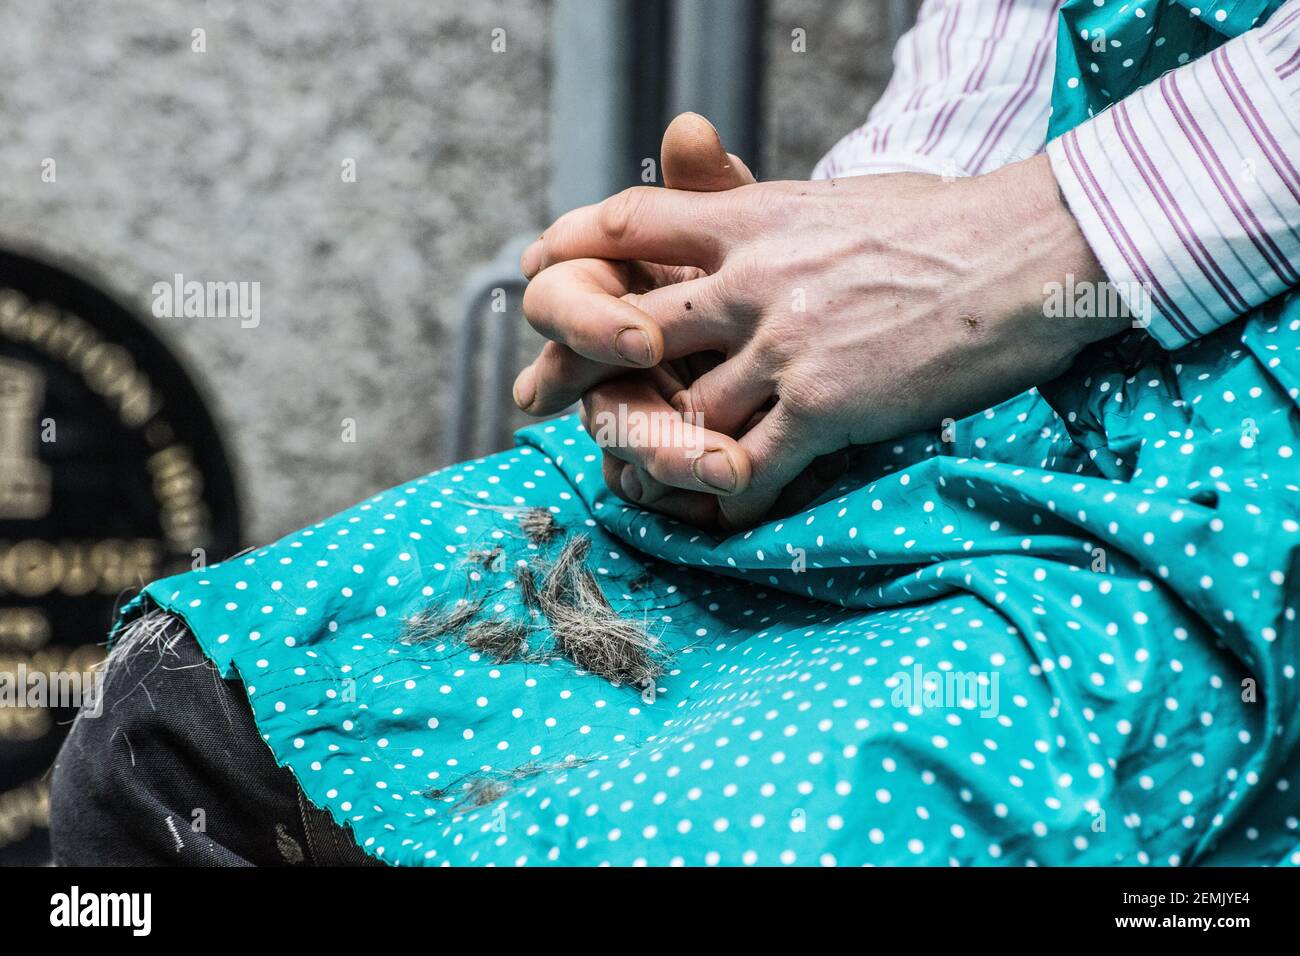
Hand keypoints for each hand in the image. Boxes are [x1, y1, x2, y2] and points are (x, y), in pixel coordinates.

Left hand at [517, 154, 1128, 527]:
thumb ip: (764, 210)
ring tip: (633, 476)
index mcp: (750, 218)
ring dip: (650, 452)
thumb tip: (726, 212)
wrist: (1032, 252)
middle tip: (538, 402)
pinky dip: (721, 500)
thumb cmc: (943, 224)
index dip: (568, 251)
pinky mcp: (826, 405)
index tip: (536, 278)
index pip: (625, 220)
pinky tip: (716, 513)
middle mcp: (752, 278)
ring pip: (676, 416)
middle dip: (573, 369)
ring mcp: (785, 344)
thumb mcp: (837, 197)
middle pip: (623, 329)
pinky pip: (744, 470)